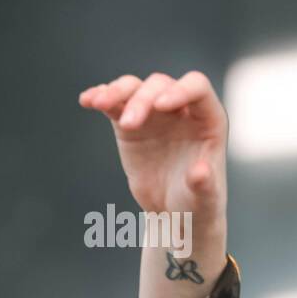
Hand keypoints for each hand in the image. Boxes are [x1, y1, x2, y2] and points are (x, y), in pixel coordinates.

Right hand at [79, 71, 227, 243]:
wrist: (175, 212)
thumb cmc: (199, 204)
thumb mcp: (205, 201)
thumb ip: (205, 186)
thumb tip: (199, 172)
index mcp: (209, 121)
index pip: (197, 87)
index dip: (180, 90)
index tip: (161, 106)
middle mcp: (182, 110)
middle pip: (159, 85)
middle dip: (142, 100)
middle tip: (128, 125)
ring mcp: (155, 114)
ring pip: (134, 87)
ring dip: (116, 92)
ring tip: (99, 104)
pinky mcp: (130, 123)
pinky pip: (114, 102)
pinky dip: (100, 97)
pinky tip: (87, 101)